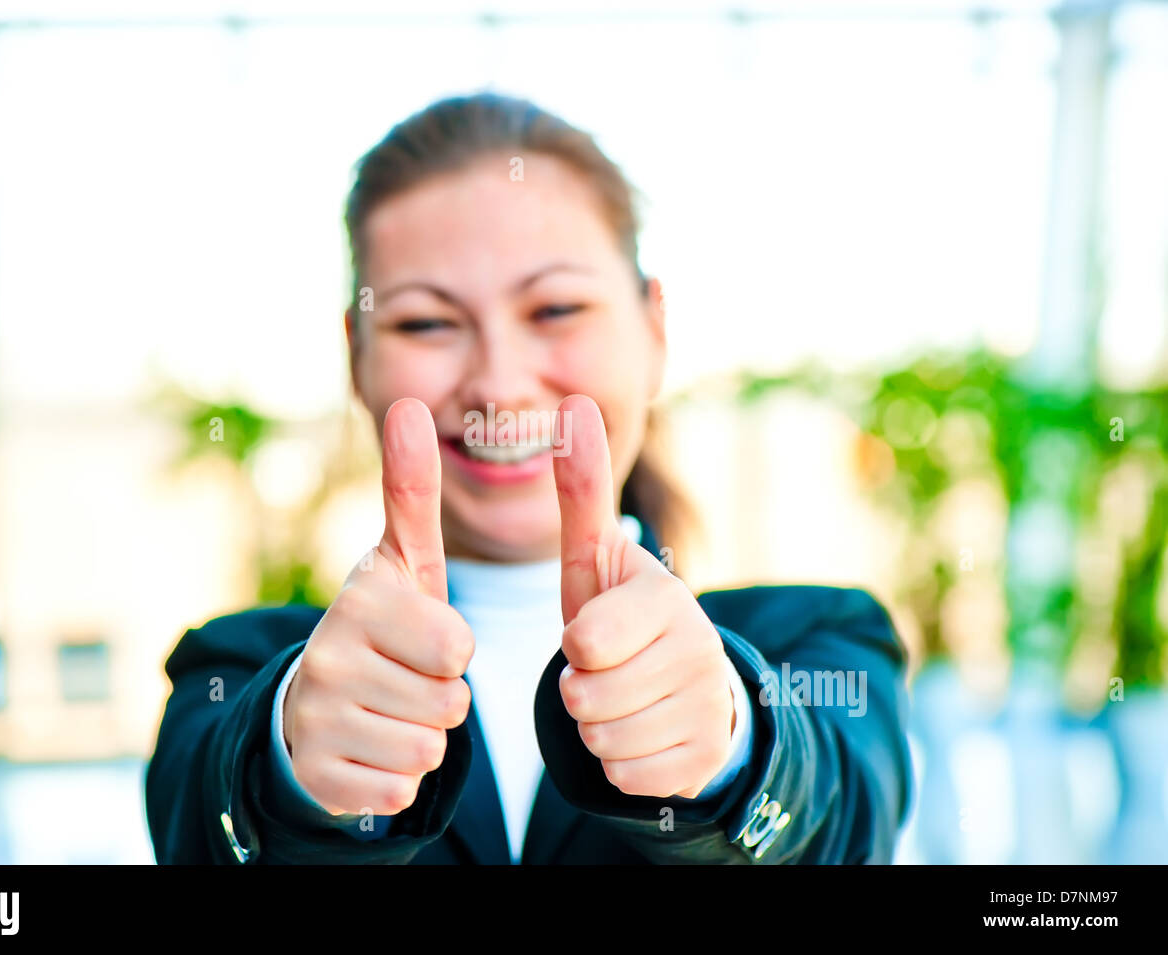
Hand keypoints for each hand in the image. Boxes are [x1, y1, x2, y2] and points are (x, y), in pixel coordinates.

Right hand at [283, 397, 473, 815]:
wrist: (317, 705)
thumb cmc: (384, 627)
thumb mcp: (403, 561)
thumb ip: (410, 488)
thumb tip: (407, 402)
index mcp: (360, 599)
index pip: (456, 648)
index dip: (455, 651)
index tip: (422, 637)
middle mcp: (327, 655)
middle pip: (448, 703)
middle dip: (443, 698)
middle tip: (407, 679)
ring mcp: (316, 718)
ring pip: (426, 751)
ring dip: (424, 739)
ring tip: (389, 712)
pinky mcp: (317, 776)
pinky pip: (398, 792)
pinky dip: (397, 781)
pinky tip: (370, 750)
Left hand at [553, 394, 735, 799]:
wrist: (680, 687)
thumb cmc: (618, 618)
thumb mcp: (593, 558)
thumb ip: (580, 489)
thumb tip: (574, 402)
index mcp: (667, 600)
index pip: (584, 643)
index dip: (573, 649)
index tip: (591, 637)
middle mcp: (701, 650)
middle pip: (588, 700)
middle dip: (580, 692)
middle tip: (603, 673)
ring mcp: (710, 708)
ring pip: (606, 743)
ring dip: (596, 729)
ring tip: (619, 700)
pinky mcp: (708, 758)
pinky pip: (628, 778)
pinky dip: (621, 764)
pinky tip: (640, 733)